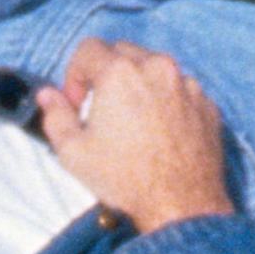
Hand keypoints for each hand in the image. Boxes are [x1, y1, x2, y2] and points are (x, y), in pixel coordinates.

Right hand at [40, 37, 236, 229]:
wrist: (181, 205)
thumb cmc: (125, 178)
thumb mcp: (73, 152)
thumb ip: (55, 116)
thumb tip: (47, 95)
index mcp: (120, 72)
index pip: (87, 49)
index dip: (74, 74)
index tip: (77, 103)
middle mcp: (157, 67)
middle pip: (122, 52)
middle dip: (106, 73)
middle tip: (102, 108)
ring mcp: (187, 84)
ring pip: (155, 68)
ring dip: (139, 83)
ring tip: (134, 120)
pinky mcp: (207, 103)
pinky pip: (181, 88)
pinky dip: (168, 99)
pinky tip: (161, 131)